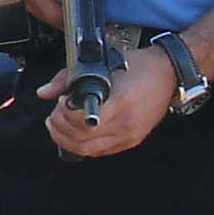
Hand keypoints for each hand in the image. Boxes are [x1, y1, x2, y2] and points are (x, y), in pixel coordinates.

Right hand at [11, 0, 112, 32]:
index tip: (87, 1)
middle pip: (47, 8)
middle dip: (72, 15)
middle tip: (90, 14)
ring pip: (47, 17)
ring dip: (66, 18)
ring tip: (81, 10)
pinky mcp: (29, 3)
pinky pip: (45, 18)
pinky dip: (59, 17)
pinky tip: (70, 8)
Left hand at [42, 44, 175, 157]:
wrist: (169, 73)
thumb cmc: (140, 66)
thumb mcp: (101, 63)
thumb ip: (68, 78)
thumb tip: (44, 92)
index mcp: (120, 103)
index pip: (83, 123)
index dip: (64, 116)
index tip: (59, 103)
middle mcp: (125, 124)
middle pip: (82, 141)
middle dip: (60, 129)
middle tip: (55, 115)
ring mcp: (129, 136)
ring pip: (88, 150)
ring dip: (67, 140)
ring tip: (60, 125)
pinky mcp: (131, 141)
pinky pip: (100, 151)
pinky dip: (83, 144)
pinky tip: (76, 133)